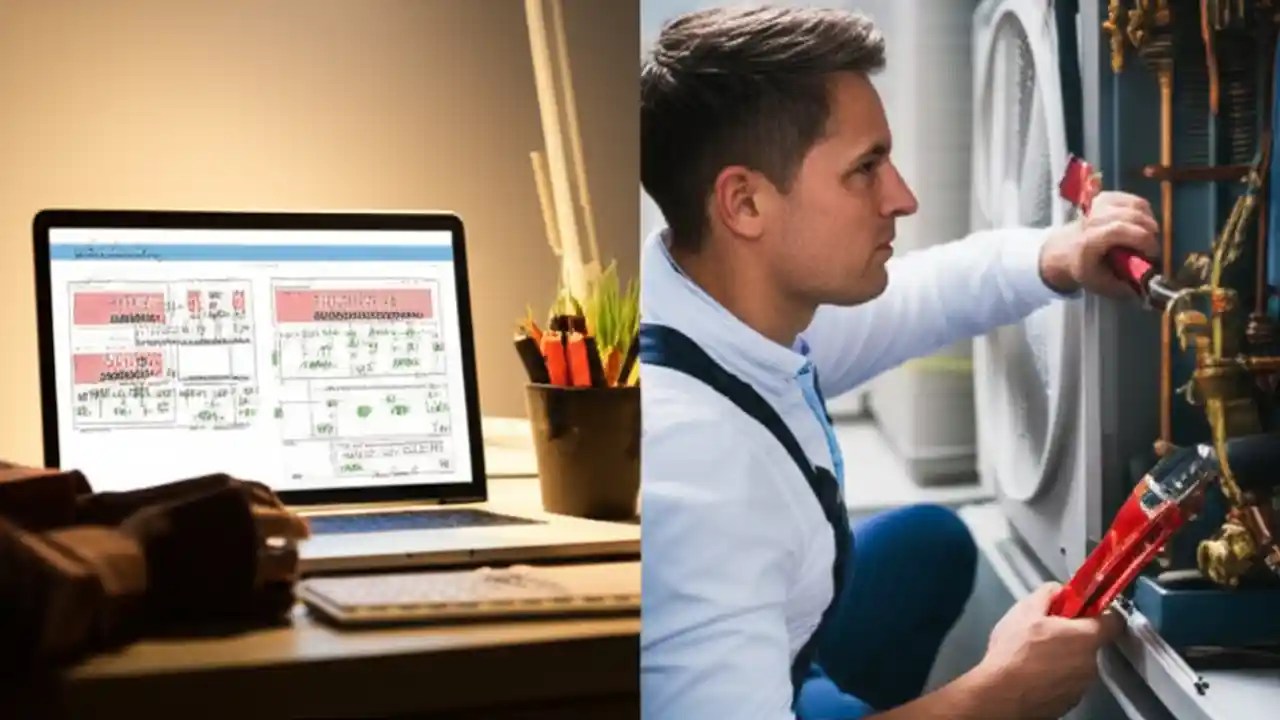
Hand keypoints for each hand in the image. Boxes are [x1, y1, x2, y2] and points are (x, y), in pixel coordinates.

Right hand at [119, 474, 309, 624]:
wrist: (129, 568)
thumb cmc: (141, 532)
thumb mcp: (180, 500)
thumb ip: (210, 503)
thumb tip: (222, 509)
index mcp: (236, 496)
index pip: (273, 502)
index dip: (280, 514)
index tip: (284, 520)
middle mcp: (252, 524)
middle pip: (291, 529)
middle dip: (293, 536)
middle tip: (294, 543)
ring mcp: (252, 559)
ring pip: (289, 563)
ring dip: (288, 566)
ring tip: (286, 573)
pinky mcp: (246, 593)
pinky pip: (279, 597)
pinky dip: (284, 597)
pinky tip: (282, 600)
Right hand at [970, 582, 1125, 718]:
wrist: (1002, 696)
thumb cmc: (1014, 650)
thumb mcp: (1024, 611)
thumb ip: (1047, 594)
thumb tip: (1059, 589)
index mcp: (1086, 637)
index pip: (1113, 620)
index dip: (1099, 612)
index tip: (1080, 610)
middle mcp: (1091, 663)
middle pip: (1090, 643)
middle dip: (1071, 636)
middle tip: (1044, 634)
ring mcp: (1082, 686)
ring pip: (1077, 664)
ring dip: (1063, 658)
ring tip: (1033, 657)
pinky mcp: (1070, 703)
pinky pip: (1068, 682)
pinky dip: (1055, 678)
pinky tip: (1033, 675)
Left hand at [1039, 190, 1159, 297]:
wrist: (1065, 251)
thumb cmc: (1085, 268)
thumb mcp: (1100, 284)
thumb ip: (1123, 286)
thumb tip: (1147, 285)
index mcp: (1089, 241)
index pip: (1118, 230)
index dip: (1142, 239)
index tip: (1153, 254)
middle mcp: (1092, 219)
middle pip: (1131, 215)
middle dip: (1150, 231)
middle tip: (1152, 248)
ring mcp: (1098, 205)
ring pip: (1136, 205)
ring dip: (1150, 221)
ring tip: (1148, 236)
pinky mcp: (1106, 198)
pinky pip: (1134, 199)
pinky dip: (1145, 211)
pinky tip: (1142, 224)